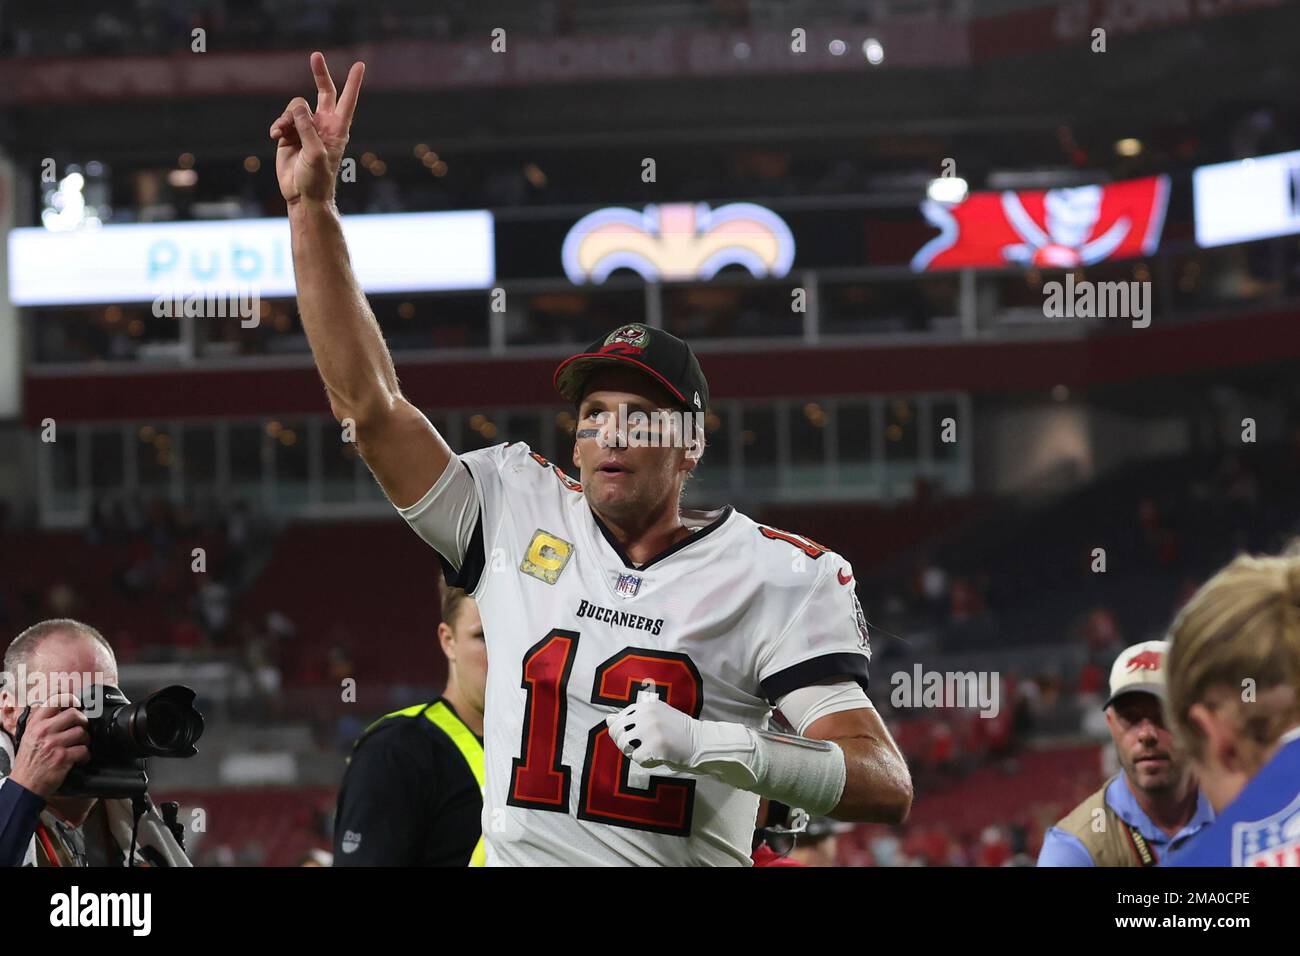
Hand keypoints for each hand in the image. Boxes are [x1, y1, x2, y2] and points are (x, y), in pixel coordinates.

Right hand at [8, 694, 90, 799]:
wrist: (24, 784)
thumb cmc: (29, 760)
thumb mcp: (30, 736)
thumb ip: (44, 722)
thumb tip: (64, 708)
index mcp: (36, 724)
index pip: (55, 701)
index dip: (70, 700)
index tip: (76, 704)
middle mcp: (44, 731)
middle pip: (74, 714)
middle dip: (82, 721)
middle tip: (81, 728)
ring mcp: (53, 744)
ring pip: (82, 732)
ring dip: (85, 740)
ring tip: (79, 746)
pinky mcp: (62, 757)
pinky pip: (84, 750)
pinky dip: (85, 756)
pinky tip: (79, 758)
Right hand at [268, 52, 364, 205]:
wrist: (302, 195)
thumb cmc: (317, 179)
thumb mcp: (315, 154)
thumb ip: (307, 128)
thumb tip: (298, 106)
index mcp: (337, 129)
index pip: (347, 101)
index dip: (353, 83)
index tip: (360, 65)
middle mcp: (323, 125)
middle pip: (324, 92)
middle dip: (320, 74)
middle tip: (316, 55)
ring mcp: (306, 128)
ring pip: (296, 107)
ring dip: (287, 117)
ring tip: (282, 133)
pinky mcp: (289, 134)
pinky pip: (282, 119)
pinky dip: (278, 125)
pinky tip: (276, 135)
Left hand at [605, 689, 700, 771]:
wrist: (701, 743)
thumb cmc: (677, 732)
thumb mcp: (654, 717)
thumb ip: (632, 717)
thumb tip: (608, 719)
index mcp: (645, 705)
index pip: (618, 721)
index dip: (624, 734)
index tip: (640, 737)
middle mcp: (646, 712)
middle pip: (617, 732)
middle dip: (625, 744)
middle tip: (642, 748)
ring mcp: (651, 728)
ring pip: (624, 745)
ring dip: (634, 753)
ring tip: (650, 752)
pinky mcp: (656, 745)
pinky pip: (637, 759)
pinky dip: (646, 762)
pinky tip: (659, 758)